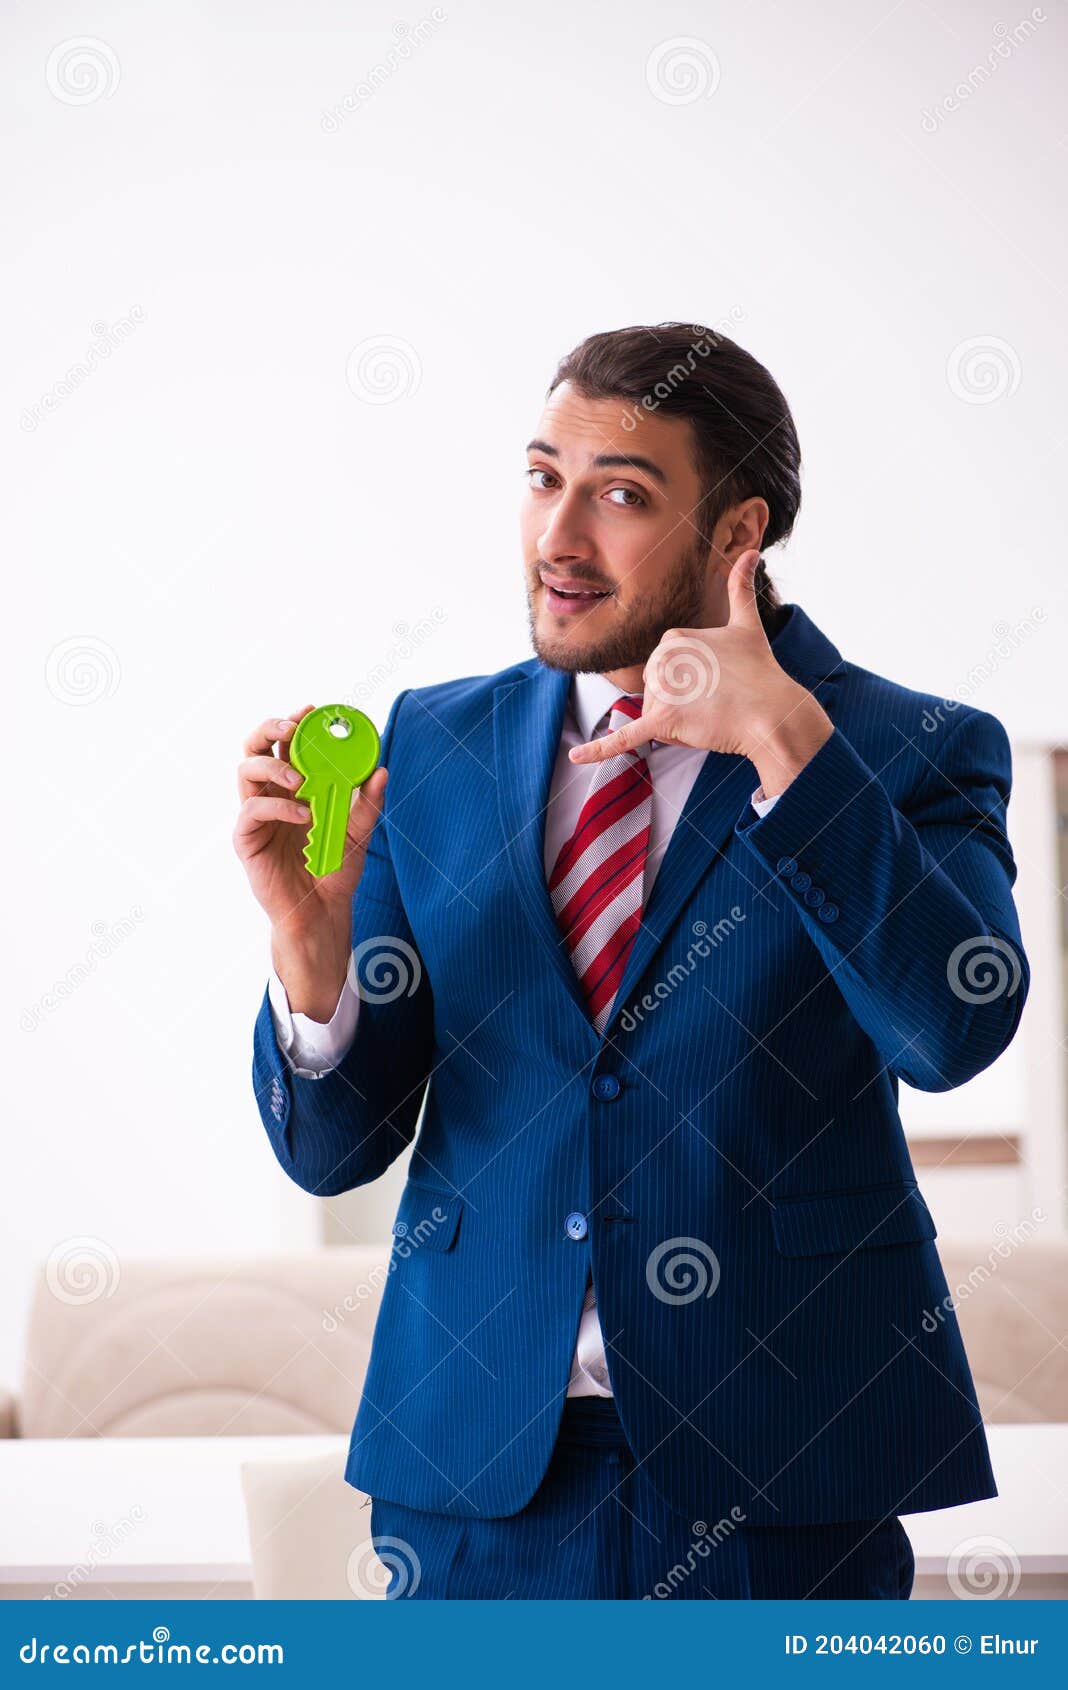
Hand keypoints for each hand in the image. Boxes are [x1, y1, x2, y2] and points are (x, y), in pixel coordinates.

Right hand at [233, 705, 388, 938]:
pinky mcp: (247, 838)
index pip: (286, 744)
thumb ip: (368, 802)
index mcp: (293, 787)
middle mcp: (270, 794)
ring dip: (273, 765)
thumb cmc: (336, 869)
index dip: (294, 722)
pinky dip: (277, 806)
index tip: (312, 710)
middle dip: (270, 729)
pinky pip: (252, 810)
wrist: (322, 910)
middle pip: (255, 747)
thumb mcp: (359, 831)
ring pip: (246, 770)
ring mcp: (256, 815)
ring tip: (300, 779)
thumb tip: (382, 770)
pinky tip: (303, 814)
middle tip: (292, 727)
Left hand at [567, 551, 832, 799]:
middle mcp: (661, 659)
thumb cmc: (761, 672)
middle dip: (681, 706)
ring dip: (677, 726)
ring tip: (710, 718)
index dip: (690, 684)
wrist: (773, 713)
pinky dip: (598, 750)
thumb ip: (741, 587)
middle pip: (656, 693)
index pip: (664, 671)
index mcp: (672, 637)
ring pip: (653, 717)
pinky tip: (575, 757)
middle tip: (716, 703)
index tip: (717, 683)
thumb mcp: (746, 623)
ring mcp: (661, 690)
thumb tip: (748, 552)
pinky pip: (625, 738)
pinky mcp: (663, 720)